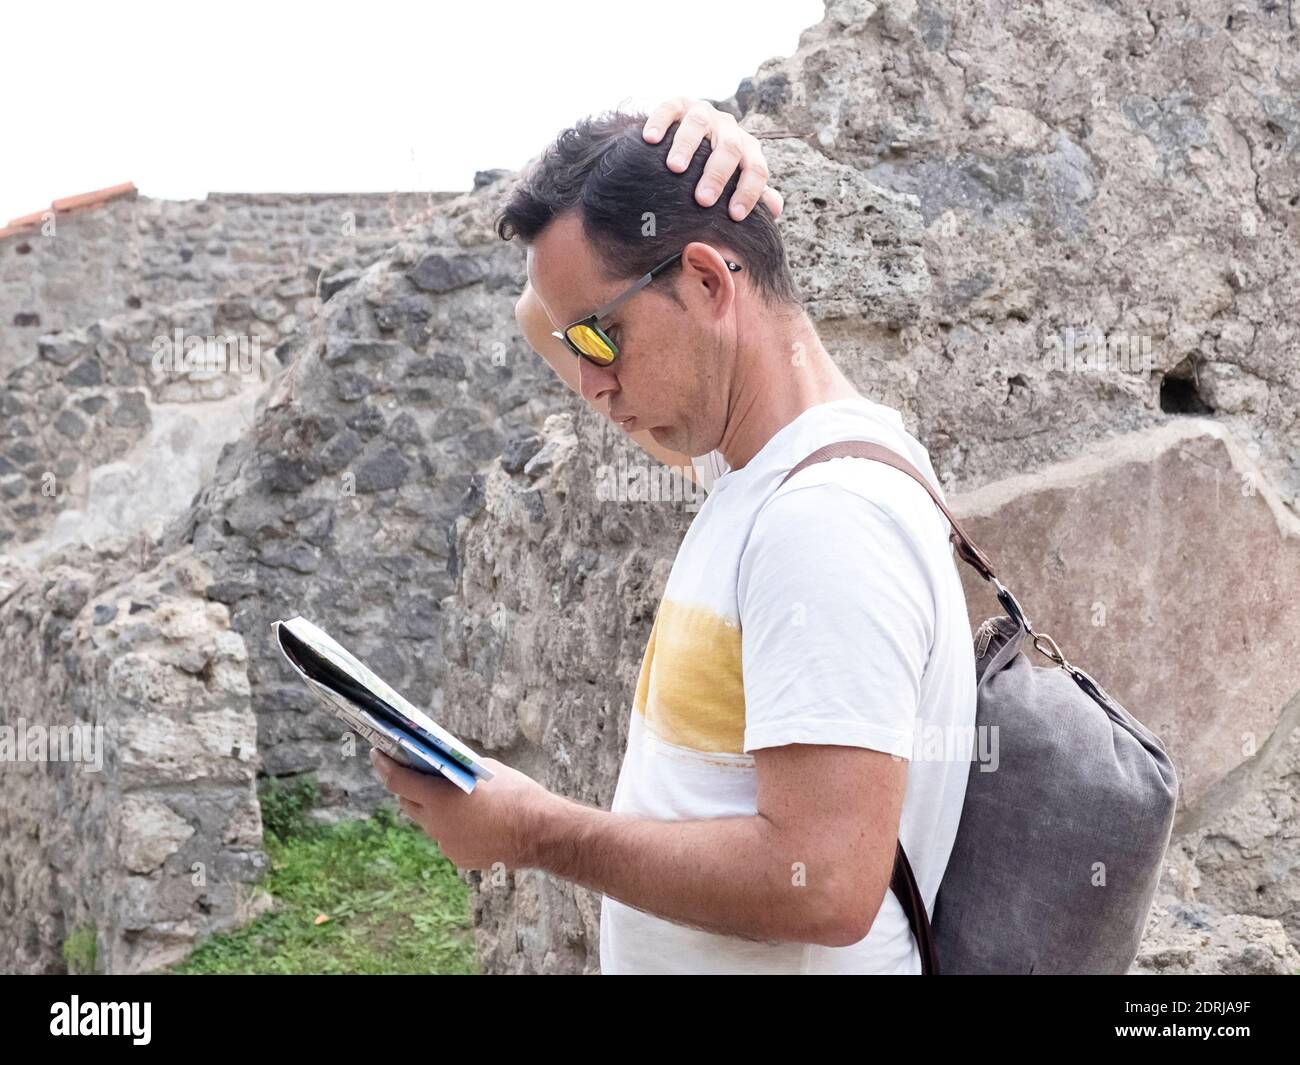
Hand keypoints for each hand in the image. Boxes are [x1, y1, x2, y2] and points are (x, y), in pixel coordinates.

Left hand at [369, 748, 554, 871]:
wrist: (540, 832)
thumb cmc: (515, 794)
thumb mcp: (484, 770)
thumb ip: (458, 770)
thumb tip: (445, 767)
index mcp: (438, 798)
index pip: (398, 781)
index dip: (384, 766)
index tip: (377, 755)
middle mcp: (436, 824)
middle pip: (408, 803)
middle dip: (408, 788)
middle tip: (413, 774)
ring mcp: (446, 844)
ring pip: (429, 823)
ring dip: (433, 809)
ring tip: (452, 799)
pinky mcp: (459, 858)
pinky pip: (448, 838)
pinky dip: (453, 828)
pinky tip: (472, 821)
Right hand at [642, 97, 783, 220]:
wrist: (689, 137)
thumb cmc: (714, 170)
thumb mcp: (736, 181)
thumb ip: (756, 194)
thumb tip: (775, 208)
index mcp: (747, 148)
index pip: (756, 169)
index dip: (749, 192)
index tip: (734, 216)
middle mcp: (728, 127)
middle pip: (729, 148)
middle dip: (717, 174)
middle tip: (703, 199)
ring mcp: (703, 113)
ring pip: (698, 125)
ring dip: (687, 146)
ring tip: (675, 168)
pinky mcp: (678, 104)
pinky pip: (669, 108)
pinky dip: (660, 122)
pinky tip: (650, 139)